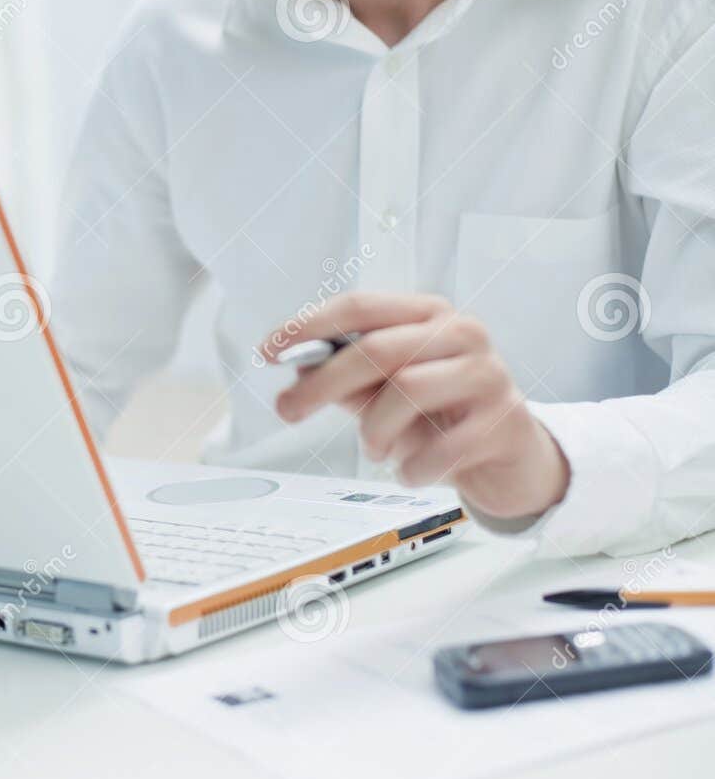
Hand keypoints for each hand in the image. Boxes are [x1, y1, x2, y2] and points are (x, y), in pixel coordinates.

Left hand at [260, 291, 570, 522]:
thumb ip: (348, 378)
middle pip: (378, 348)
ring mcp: (488, 374)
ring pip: (407, 391)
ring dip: (374, 431)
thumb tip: (300, 369)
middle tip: (289, 410)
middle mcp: (462, 333)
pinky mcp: (506, 420)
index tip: (268, 351)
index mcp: (428, 314)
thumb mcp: (387, 393)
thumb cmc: (442, 415)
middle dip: (323, 382)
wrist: (510, 457)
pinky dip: (413, 467)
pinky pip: (442, 446)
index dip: (308, 326)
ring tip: (374, 449)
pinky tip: (410, 472)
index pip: (360, 306)